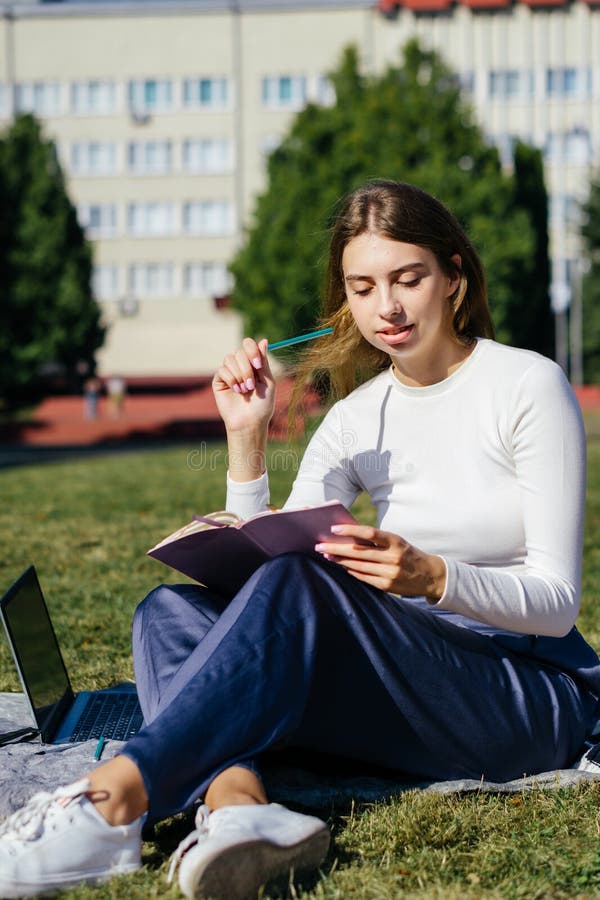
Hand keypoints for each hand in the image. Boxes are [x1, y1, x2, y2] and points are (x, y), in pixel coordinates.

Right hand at [212, 338, 276, 434]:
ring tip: (244, 390)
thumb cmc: (262, 405)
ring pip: (229, 359)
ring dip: (239, 375)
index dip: (252, 351)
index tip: (258, 365)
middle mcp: (241, 365)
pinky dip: (231, 380)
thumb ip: (264, 362)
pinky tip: (236, 391)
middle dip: (247, 368)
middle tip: (251, 385)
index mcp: (254, 363)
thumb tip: (263, 340)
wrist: (249, 422)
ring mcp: (230, 372)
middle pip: (240, 352)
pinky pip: (222, 370)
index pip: (249, 344)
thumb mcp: (268, 382)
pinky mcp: (219, 380)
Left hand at [315, 523, 446, 599]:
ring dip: (340, 561)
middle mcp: (393, 557)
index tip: (333, 529)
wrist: (430, 575)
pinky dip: (351, 571)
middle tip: (320, 546)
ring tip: (326, 556)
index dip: (350, 531)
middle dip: (337, 549)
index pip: (369, 533)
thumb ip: (376, 540)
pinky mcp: (387, 586)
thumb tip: (347, 536)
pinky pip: (363, 577)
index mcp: (396, 541)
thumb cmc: (407, 553)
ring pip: (358, 566)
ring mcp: (390, 573)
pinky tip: (341, 566)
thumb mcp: (397, 542)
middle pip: (359, 552)